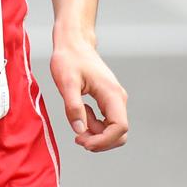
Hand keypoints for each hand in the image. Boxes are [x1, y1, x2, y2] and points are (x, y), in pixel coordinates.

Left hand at [49, 34, 128, 152]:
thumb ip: (73, 107)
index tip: (83, 142)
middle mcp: (118, 98)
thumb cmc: (69, 59)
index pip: (120, 128)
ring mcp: (115, 100)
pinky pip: (106, 123)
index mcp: (112, 94)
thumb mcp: (66, 83)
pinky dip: (93, 125)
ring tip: (77, 116)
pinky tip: (81, 112)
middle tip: (77, 137)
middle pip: (120, 134)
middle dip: (100, 141)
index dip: (104, 141)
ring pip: (112, 130)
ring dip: (94, 133)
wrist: (73, 44)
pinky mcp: (108, 101)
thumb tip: (80, 130)